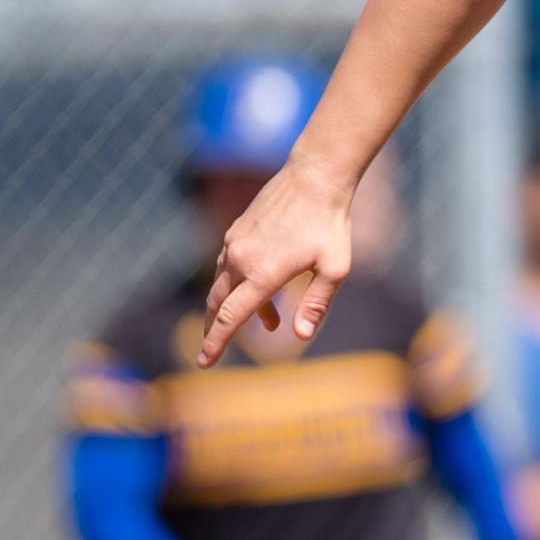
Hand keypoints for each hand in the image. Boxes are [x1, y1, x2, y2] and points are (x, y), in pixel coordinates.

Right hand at [200, 163, 354, 366]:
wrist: (315, 177)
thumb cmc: (330, 224)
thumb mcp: (335, 268)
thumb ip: (316, 303)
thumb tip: (300, 336)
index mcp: (263, 273)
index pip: (231, 317)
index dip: (216, 342)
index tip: (204, 362)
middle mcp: (241, 259)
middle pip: (217, 304)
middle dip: (214, 329)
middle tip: (213, 350)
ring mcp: (235, 243)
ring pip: (223, 284)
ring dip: (235, 306)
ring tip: (269, 320)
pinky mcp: (236, 230)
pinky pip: (228, 265)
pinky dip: (238, 283)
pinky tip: (261, 287)